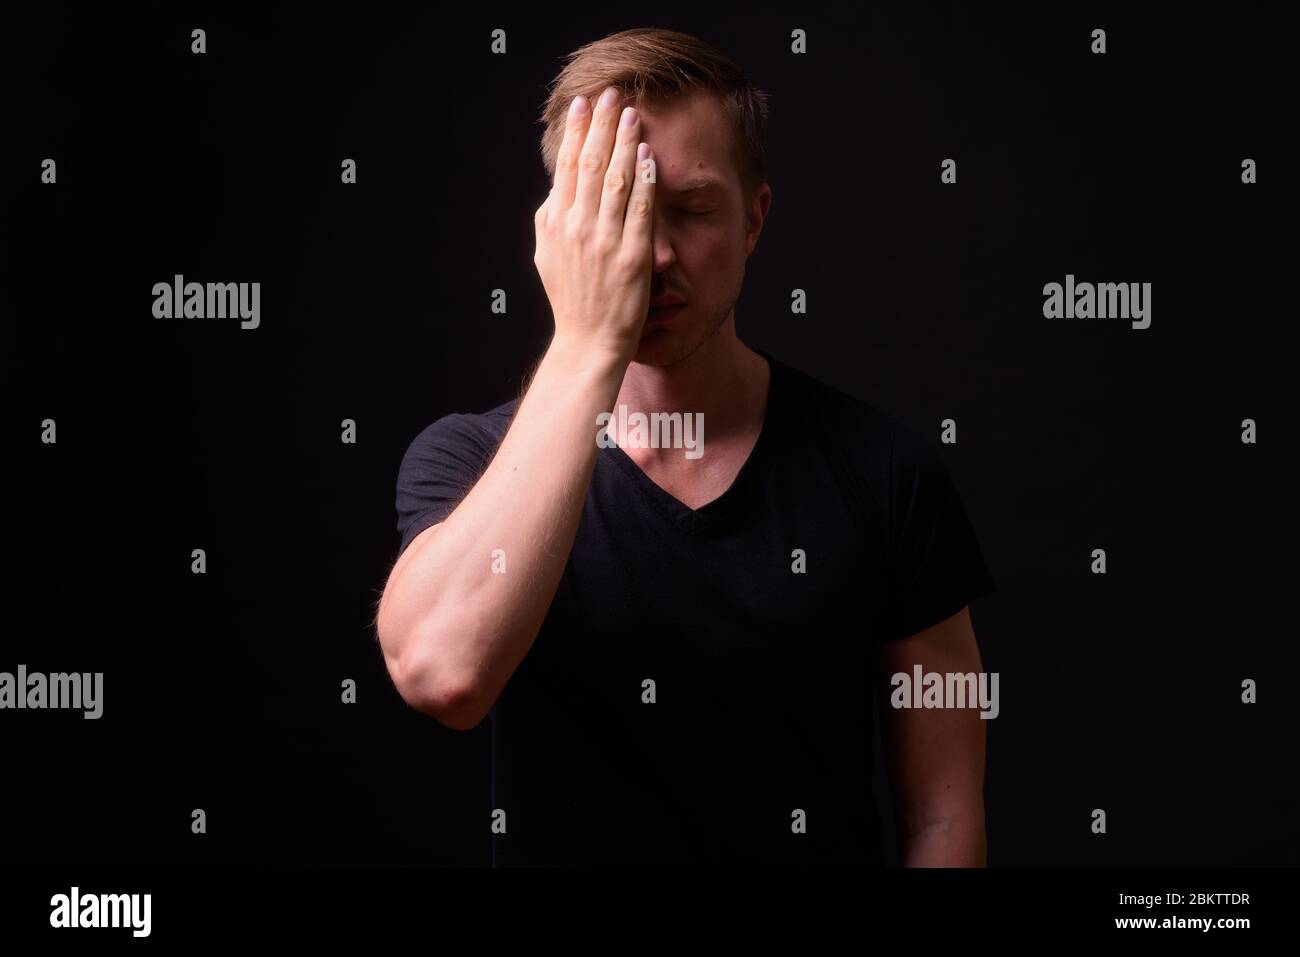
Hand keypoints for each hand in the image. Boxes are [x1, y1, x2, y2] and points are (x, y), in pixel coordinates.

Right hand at [533, 86, 656, 362]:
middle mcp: (576, 228)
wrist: (589, 343)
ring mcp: (604, 241)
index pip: (565, 166)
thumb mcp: (550, 256)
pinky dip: (643, 179)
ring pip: (614, 179)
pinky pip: (639, 209)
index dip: (575, 130)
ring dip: (624, 141)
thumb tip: (556, 189)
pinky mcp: (631, 256)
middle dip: (601, 124)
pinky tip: (648, 155)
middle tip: (612, 94)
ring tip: (632, 114)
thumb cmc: (573, 301)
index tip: (584, 103)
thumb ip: (552, 220)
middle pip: (589, 163)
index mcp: (555, 224)